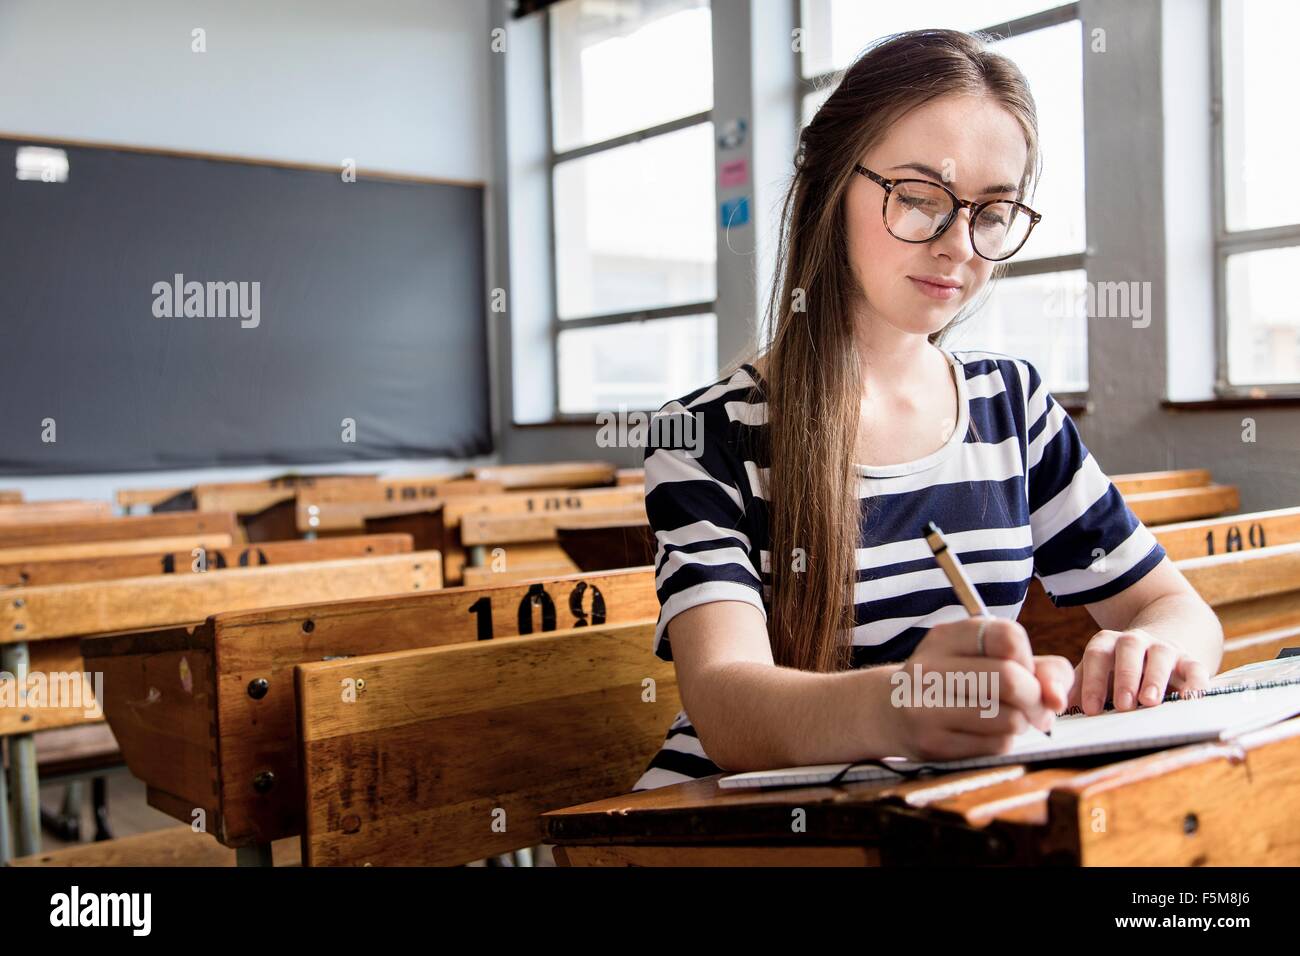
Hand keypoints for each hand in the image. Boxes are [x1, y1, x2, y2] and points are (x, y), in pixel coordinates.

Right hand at [890, 616, 1073, 760]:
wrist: (889, 711)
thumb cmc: (952, 682)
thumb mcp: (984, 659)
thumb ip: (1036, 668)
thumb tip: (1058, 697)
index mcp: (945, 637)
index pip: (1008, 636)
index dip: (1029, 658)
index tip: (1025, 670)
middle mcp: (930, 667)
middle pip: (1011, 679)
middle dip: (1035, 698)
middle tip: (1034, 706)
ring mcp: (927, 706)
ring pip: (1008, 717)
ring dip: (1021, 723)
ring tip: (1007, 719)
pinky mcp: (932, 742)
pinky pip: (996, 745)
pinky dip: (1005, 742)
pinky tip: (987, 734)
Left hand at [1068, 628, 1210, 714]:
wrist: (1159, 645)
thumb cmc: (1119, 668)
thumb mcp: (1097, 673)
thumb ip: (1079, 687)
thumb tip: (1054, 710)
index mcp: (1106, 643)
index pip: (1096, 656)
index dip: (1092, 681)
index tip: (1090, 709)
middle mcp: (1135, 641)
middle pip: (1128, 649)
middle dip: (1124, 676)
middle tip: (1122, 704)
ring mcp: (1163, 648)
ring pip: (1161, 654)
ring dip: (1155, 677)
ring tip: (1150, 701)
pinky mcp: (1190, 660)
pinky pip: (1195, 668)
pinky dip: (1195, 683)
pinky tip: (1189, 700)